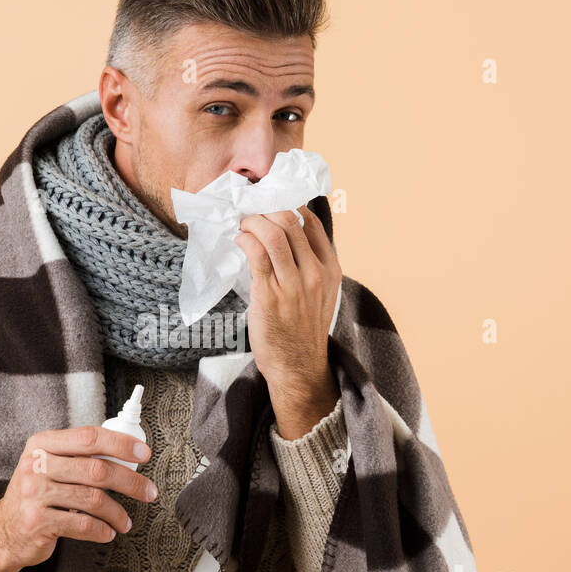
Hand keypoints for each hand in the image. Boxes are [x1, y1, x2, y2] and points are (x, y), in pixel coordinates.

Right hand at [0, 425, 155, 571]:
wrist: (4, 531)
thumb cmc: (37, 495)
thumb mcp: (49, 466)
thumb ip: (80, 457)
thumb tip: (128, 456)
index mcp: (42, 444)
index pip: (89, 437)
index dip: (121, 444)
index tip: (143, 453)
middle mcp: (36, 465)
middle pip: (96, 469)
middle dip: (130, 482)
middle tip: (148, 492)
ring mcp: (35, 494)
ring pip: (93, 499)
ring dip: (118, 513)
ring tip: (125, 521)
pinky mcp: (37, 522)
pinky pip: (82, 525)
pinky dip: (102, 530)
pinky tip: (108, 532)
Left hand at [234, 204, 341, 438]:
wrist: (298, 367)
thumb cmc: (303, 330)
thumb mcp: (321, 294)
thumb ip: (311, 266)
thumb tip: (286, 236)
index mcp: (331, 270)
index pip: (311, 222)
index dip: (287, 205)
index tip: (270, 204)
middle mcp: (315, 274)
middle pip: (290, 221)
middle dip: (265, 209)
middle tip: (250, 212)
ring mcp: (293, 285)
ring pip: (273, 233)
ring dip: (252, 222)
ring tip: (243, 225)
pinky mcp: (270, 295)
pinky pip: (256, 254)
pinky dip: (245, 240)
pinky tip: (240, 241)